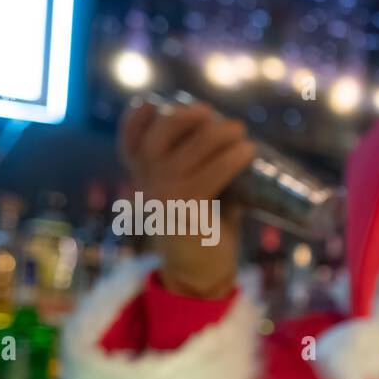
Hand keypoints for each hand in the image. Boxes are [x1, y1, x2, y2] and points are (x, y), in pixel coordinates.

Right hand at [119, 99, 255, 298]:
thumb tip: (232, 139)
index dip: (139, 116)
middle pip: (159, 135)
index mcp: (143, 179)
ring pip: (187, 152)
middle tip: (212, 114)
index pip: (130, 139)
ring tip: (240, 131)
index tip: (159, 103)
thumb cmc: (204, 231)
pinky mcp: (186, 212)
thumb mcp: (196, 193)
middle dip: (185, 117)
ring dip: (216, 134)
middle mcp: (147, 185)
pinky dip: (230, 159)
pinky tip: (248, 151)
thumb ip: (202, 169)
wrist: (199, 276)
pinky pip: (209, 176)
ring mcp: (163, 197)